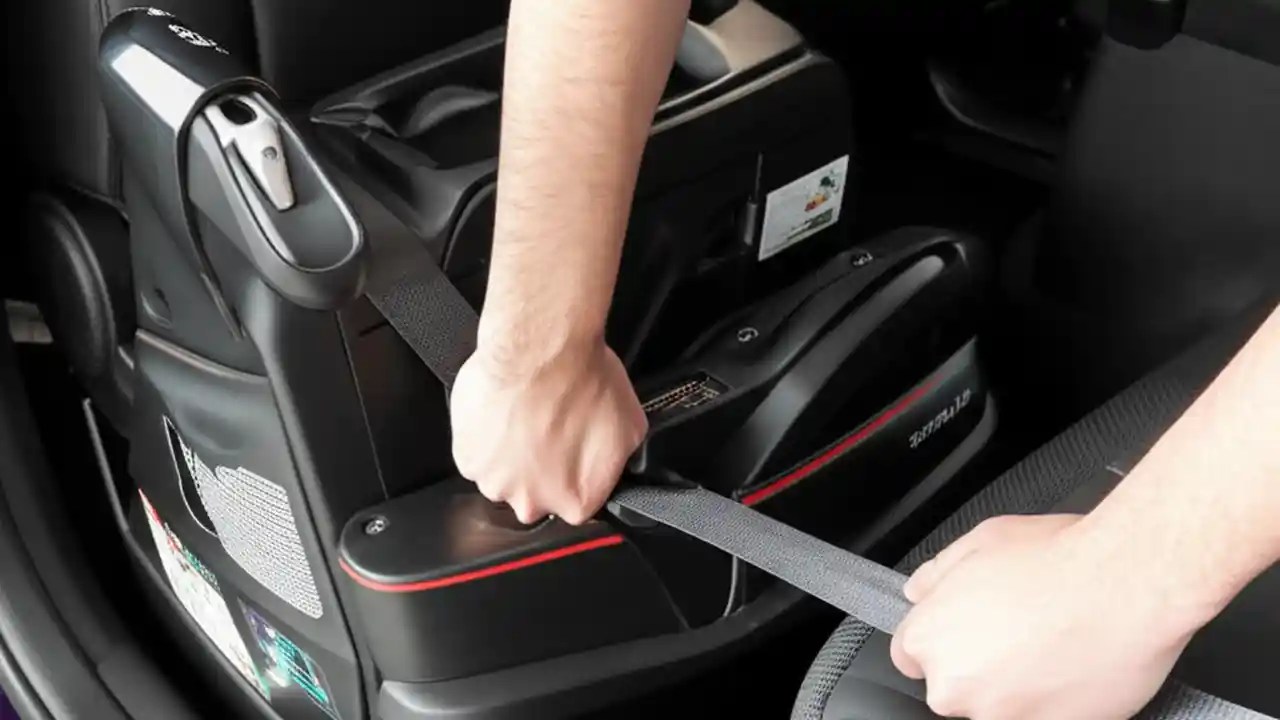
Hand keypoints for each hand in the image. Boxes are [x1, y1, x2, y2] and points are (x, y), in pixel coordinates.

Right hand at [450, 338, 647, 524]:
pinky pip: (476, 456)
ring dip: (509, 454)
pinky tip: (501, 413)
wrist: (540, 350)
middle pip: (534, 496)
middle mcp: (533, 501)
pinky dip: (484, 438)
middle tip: (546, 428)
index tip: (570, 451)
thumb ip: (617, 460)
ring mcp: (496, 483)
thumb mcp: (630, 426)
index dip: (573, 473)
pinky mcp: (467, 459)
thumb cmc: (583, 380)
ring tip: (522, 417)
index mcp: (576, 501)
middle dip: (538, 468)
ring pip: (502, 477)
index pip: (576, 503)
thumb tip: (612, 461)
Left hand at [891, 514, 1202, 719]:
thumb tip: (920, 592)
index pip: (911, 655)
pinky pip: (1038, 718)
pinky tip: (1070, 667)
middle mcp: (956, 687)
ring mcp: (1002, 717)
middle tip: (1018, 632)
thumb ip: (937, 575)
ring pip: (996, 707)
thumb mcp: (980, 542)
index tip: (968, 630)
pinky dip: (1050, 702)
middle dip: (979, 664)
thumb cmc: (1060, 559)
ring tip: (1050, 648)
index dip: (944, 638)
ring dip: (1015, 688)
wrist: (1129, 584)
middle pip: (953, 685)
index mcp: (930, 639)